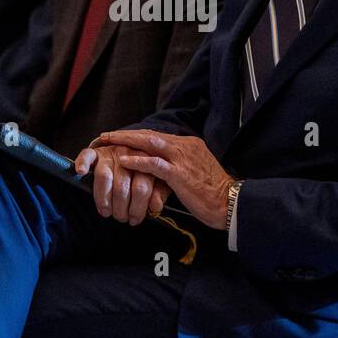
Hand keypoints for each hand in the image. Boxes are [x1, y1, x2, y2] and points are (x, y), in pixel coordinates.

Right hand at [73, 143, 169, 225]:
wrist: (129, 148)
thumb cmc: (143, 170)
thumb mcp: (157, 180)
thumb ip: (159, 192)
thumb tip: (155, 207)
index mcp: (146, 162)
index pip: (142, 187)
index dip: (138, 208)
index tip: (134, 220)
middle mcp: (128, 155)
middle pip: (122, 185)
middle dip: (120, 207)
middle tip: (120, 218)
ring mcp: (111, 152)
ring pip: (104, 176)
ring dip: (103, 198)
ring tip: (106, 212)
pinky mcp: (96, 151)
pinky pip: (87, 155)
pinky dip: (82, 163)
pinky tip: (81, 173)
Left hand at [93, 129, 231, 229]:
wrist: (230, 203)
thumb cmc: (213, 193)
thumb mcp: (196, 172)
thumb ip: (180, 166)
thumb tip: (162, 169)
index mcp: (190, 145)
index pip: (158, 135)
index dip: (138, 136)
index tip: (122, 137)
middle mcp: (185, 146)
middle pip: (150, 135)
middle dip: (127, 134)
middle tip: (107, 134)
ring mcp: (183, 158)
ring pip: (150, 143)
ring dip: (127, 141)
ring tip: (110, 141)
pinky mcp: (180, 174)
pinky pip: (154, 164)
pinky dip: (137, 161)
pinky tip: (124, 161)